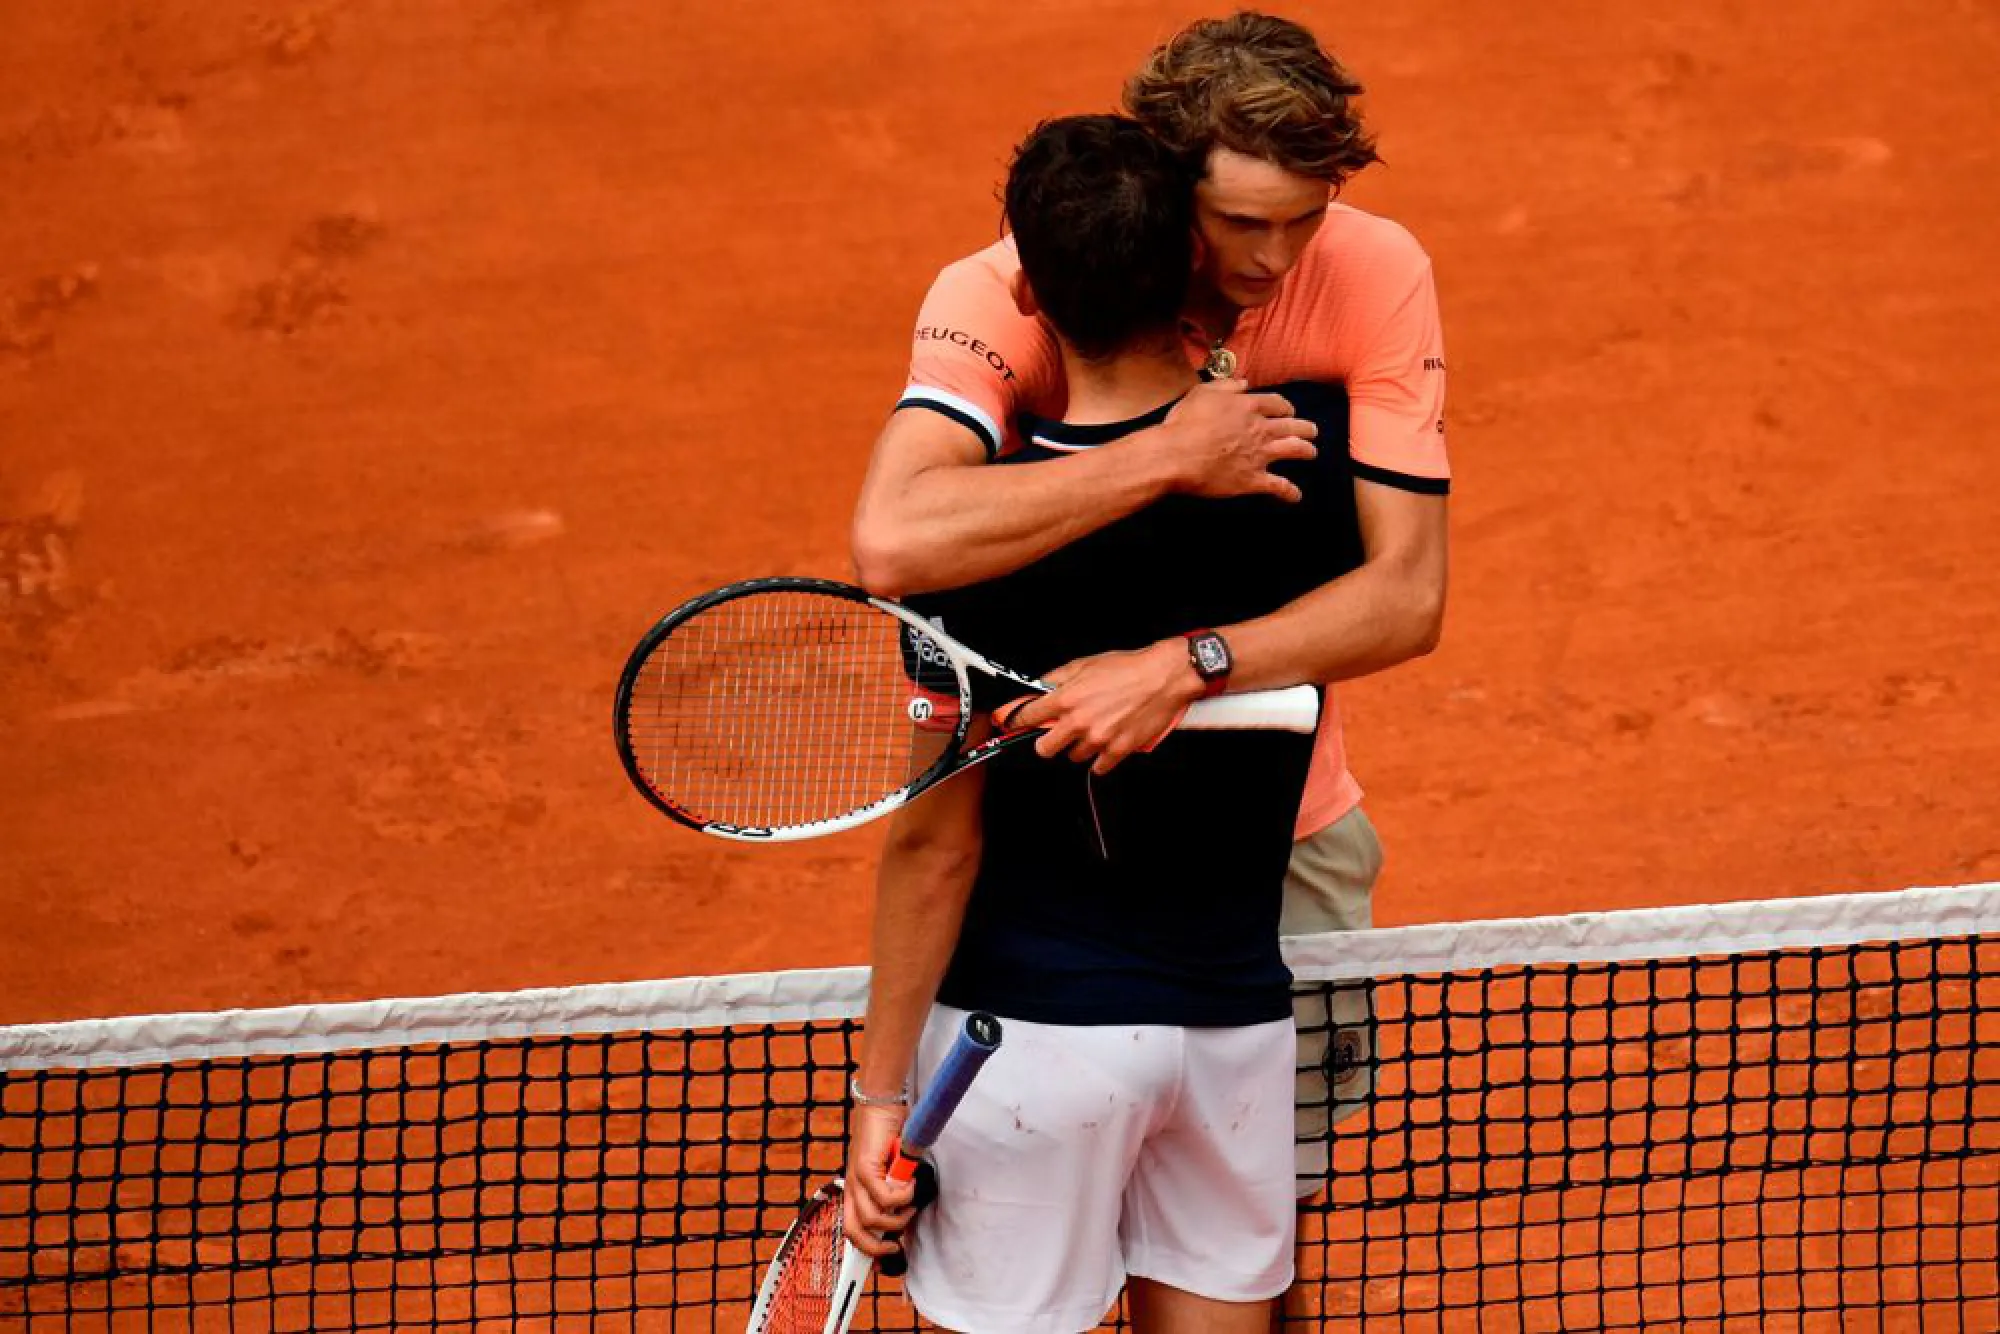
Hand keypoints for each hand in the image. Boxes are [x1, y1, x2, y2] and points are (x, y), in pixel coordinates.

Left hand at [842, 1102, 916, 1257]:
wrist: (880, 1103)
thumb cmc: (888, 1135)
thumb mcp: (892, 1171)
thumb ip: (895, 1190)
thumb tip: (906, 1211)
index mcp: (855, 1191)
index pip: (852, 1230)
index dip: (865, 1252)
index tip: (885, 1261)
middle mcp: (852, 1187)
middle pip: (855, 1233)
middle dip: (877, 1249)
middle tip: (897, 1245)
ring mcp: (856, 1178)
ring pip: (873, 1218)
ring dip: (898, 1217)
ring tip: (910, 1202)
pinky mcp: (865, 1167)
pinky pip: (885, 1196)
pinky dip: (903, 1195)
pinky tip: (911, 1184)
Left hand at [999, 640, 1204, 774]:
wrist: (1163, 677)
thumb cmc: (1128, 668)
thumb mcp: (1085, 663)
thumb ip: (1056, 678)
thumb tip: (1037, 687)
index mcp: (1066, 698)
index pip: (1026, 717)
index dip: (1015, 721)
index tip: (1011, 723)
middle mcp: (1078, 721)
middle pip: (1044, 748)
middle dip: (1047, 741)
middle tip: (1056, 733)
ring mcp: (1098, 739)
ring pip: (1073, 756)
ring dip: (1078, 746)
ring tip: (1093, 730)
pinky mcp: (1117, 750)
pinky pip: (1098, 767)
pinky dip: (1099, 759)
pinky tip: (1106, 743)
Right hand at [1155, 379, 1318, 501]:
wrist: (1175, 456)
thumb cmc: (1184, 424)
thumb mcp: (1202, 393)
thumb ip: (1226, 385)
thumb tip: (1244, 382)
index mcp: (1248, 407)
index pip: (1277, 404)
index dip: (1286, 406)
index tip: (1288, 410)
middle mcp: (1260, 429)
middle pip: (1293, 426)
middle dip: (1306, 428)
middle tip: (1312, 431)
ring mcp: (1259, 455)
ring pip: (1294, 451)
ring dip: (1307, 451)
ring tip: (1312, 453)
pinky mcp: (1253, 479)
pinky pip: (1279, 486)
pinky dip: (1290, 492)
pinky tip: (1296, 496)